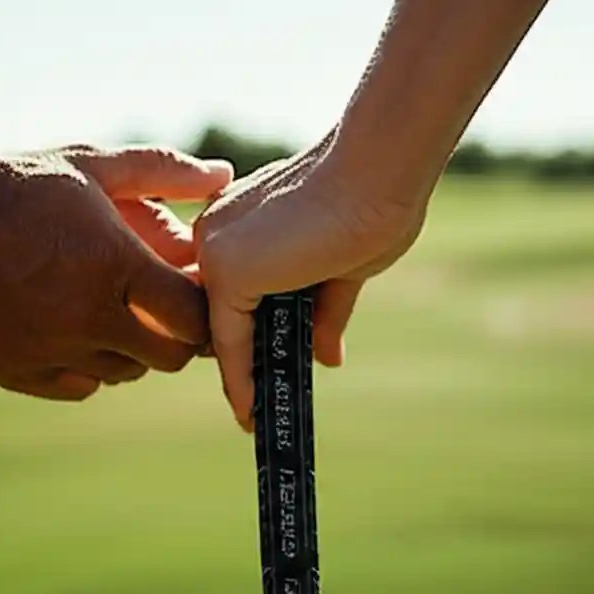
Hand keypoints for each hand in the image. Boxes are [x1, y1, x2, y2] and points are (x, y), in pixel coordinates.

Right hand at [0, 145, 231, 399]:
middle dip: (176, 334)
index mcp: (112, 265)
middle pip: (168, 356)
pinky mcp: (15, 373)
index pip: (193, 315)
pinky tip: (78, 331)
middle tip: (166, 308)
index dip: (203, 306)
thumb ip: (162, 170)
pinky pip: (79, 387)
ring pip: (125, 373)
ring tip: (117, 310)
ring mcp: (48, 351)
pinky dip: (89, 366)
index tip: (194, 289)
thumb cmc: (10, 184)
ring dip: (132, 348)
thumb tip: (224, 175)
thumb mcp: (88, 164)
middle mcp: (85, 317)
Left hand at [193, 140, 425, 429]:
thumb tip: (327, 358)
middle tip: (255, 404)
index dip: (248, 331)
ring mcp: (216, 250)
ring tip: (255, 418)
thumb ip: (323, 311)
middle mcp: (216, 230)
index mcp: (239, 219)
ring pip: (224, 329)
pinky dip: (240, 379)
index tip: (259, 367)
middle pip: (223, 311)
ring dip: (242, 375)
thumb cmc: (372, 205)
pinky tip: (251, 411)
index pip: (233, 288)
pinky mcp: (227, 272)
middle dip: (243, 357)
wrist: (378, 174)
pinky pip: (230, 341)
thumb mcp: (340, 267)